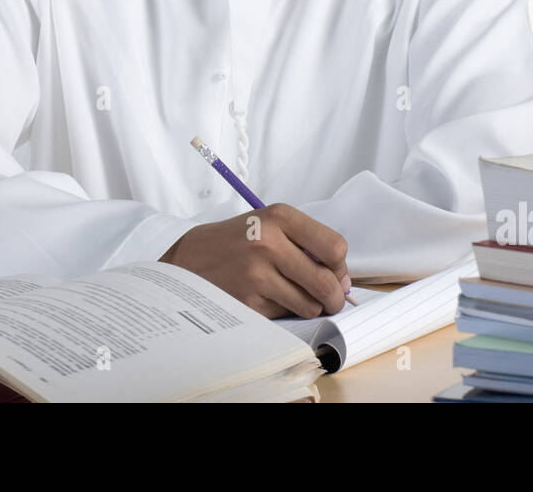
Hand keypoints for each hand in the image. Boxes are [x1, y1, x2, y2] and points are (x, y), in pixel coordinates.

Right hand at [159, 202, 350, 318]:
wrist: (188, 259)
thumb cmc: (235, 242)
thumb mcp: (269, 224)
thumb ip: (307, 244)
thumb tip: (343, 281)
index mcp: (279, 217)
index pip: (335, 247)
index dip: (340, 266)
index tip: (334, 271)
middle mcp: (268, 243)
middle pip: (326, 282)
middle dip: (335, 296)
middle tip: (331, 299)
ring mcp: (256, 275)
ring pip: (310, 305)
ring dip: (309, 306)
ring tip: (293, 294)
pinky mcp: (247, 302)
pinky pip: (285, 315)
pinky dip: (284, 312)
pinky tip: (268, 298)